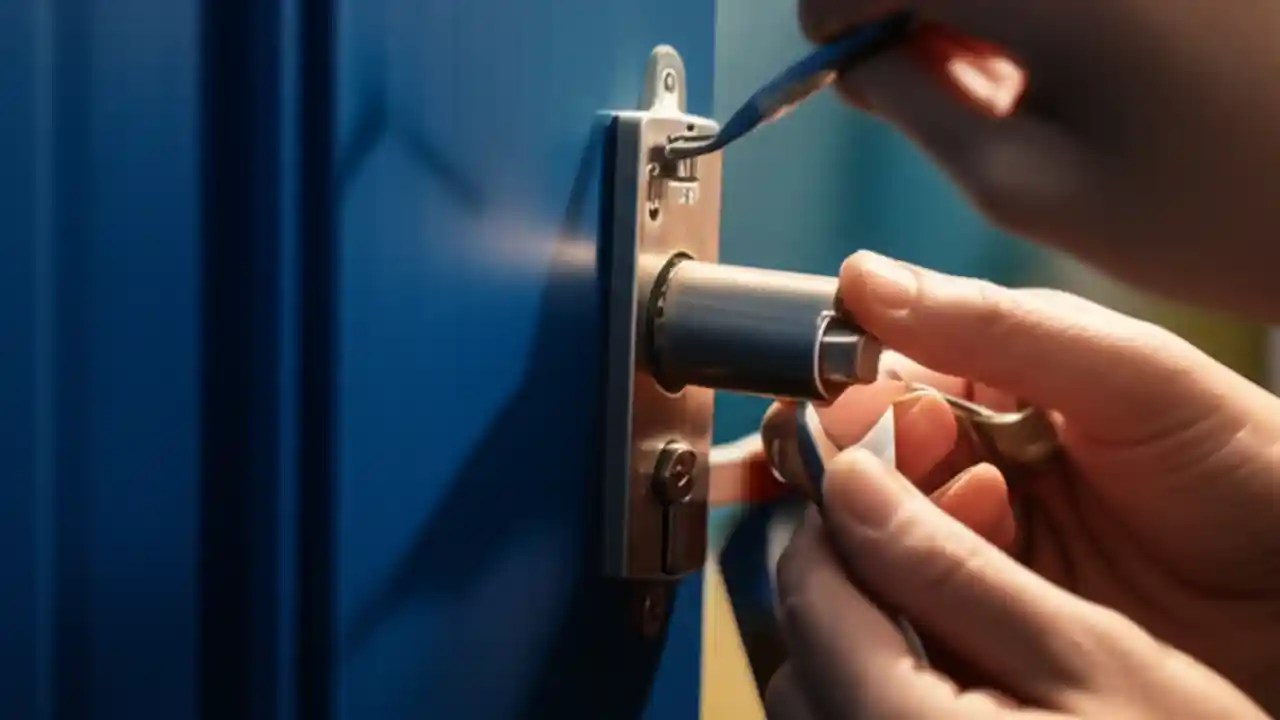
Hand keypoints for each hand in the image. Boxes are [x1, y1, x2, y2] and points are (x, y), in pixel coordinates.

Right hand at [764, 252, 1279, 715]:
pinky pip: (905, 594)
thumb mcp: (1133, 376)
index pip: (877, 372)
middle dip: (861, 463)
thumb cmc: (1246, 469)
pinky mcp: (981, 615)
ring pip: (870, 526)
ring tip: (971, 522)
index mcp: (995, 379)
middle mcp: (971, 456)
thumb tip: (858, 277)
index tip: (853, 412)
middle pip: (858, 454)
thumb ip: (996, 324)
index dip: (846, 390)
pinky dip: (908, 586)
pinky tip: (959, 582)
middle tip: (905, 471)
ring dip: (888, 526)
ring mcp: (973, 540)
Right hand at [798, 0, 1279, 318]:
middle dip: (906, 7)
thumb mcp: (1025, 184)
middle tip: (933, 84)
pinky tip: (1065, 52)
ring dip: (971, 4)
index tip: (842, 67)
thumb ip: (914, 107)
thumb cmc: (1207, 210)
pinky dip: (1032, 3)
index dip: (835, 20)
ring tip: (1012, 83)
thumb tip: (856, 55)